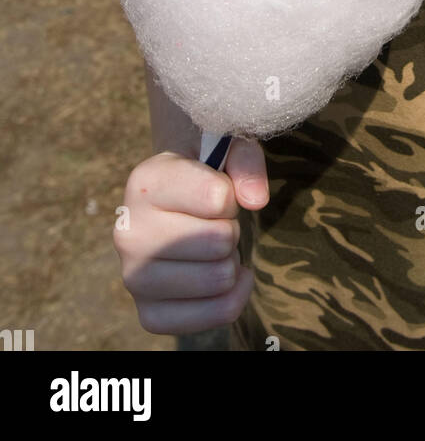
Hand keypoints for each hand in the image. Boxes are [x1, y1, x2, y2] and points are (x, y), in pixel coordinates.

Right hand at [113, 137, 268, 334]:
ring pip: (219, 278)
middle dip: (231, 229)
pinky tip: (221, 274)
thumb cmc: (204, 174)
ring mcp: (134, 278)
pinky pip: (217, 314)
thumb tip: (255, 200)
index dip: (231, 194)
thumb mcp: (227, 149)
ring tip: (211, 246)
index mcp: (144, 183)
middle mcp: (129, 233)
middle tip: (214, 222)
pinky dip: (233, 296)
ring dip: (229, 261)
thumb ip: (246, 162)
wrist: (171, 208)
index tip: (217, 190)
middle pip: (220, 241)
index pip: (218, 198)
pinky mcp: (150, 315)